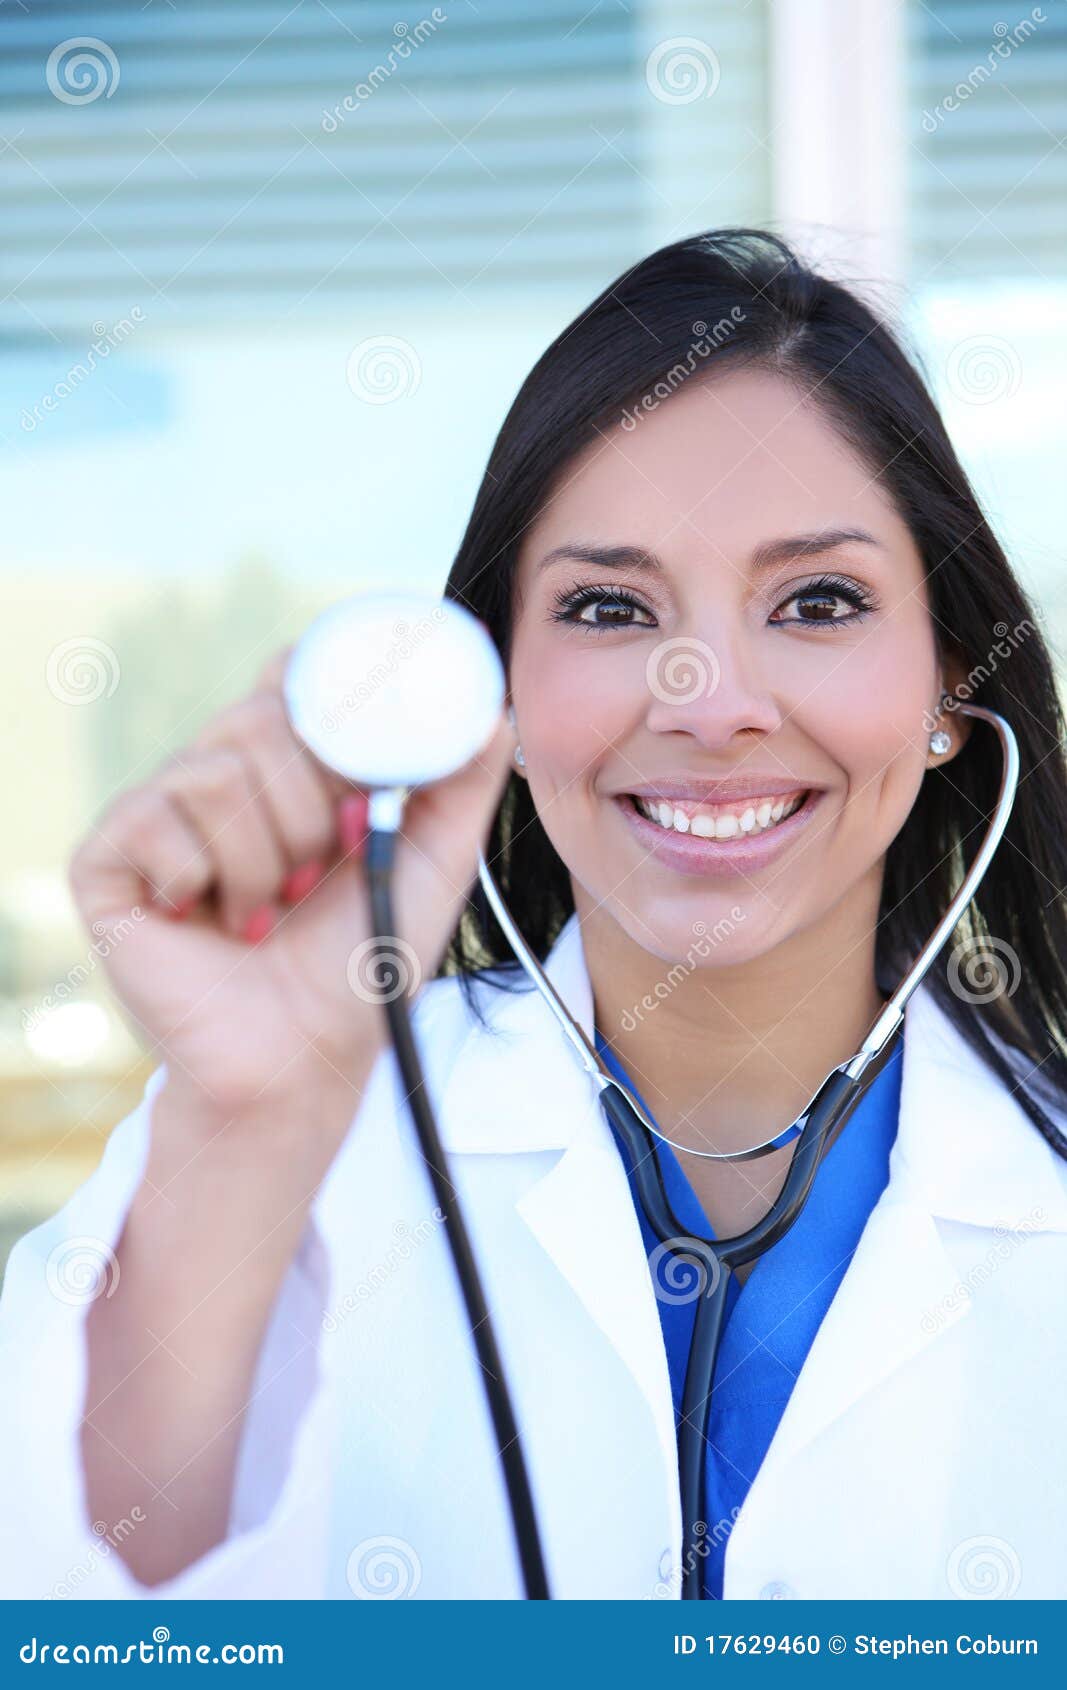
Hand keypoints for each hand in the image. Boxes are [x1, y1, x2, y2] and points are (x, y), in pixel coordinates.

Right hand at [69, 645, 516, 1114]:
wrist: (307, 1054)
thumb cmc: (364, 960)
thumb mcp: (436, 861)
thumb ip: (464, 782)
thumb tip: (491, 712)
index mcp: (287, 764)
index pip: (293, 677)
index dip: (331, 715)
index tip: (365, 784)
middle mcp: (217, 774)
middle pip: (257, 717)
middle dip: (313, 807)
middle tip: (321, 870)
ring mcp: (157, 813)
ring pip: (214, 773)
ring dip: (266, 858)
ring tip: (270, 907)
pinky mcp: (107, 860)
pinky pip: (156, 821)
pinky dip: (204, 880)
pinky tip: (211, 921)